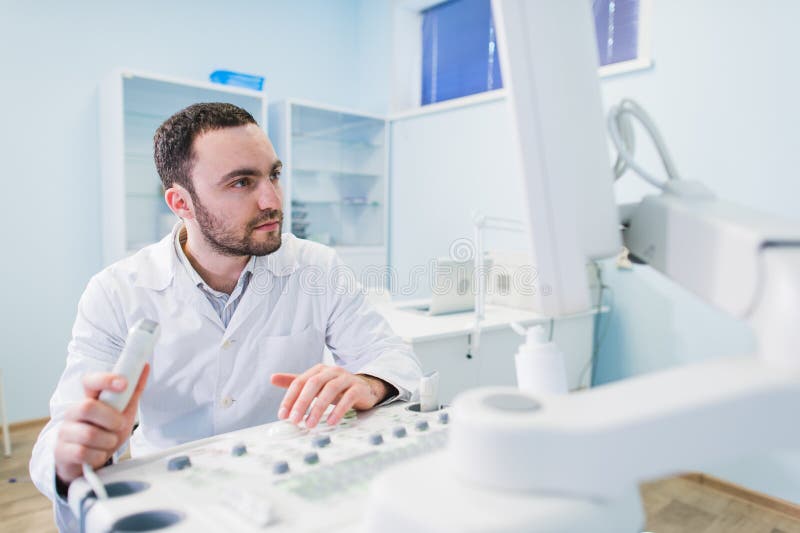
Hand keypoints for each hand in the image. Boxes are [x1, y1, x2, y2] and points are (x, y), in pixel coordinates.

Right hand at [54, 364, 149, 484]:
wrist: (87, 460)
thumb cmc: (106, 431)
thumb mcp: (123, 412)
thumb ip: (133, 392)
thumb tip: (145, 366)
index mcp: (89, 398)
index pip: (89, 381)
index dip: (105, 380)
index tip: (123, 384)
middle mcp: (73, 411)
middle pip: (87, 407)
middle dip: (110, 419)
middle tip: (118, 425)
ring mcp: (65, 431)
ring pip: (88, 434)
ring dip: (107, 441)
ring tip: (108, 442)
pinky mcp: (61, 451)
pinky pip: (83, 453)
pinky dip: (98, 456)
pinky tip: (97, 454)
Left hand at [271, 364, 387, 427]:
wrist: (365, 388)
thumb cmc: (336, 388)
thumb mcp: (315, 385)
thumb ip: (295, 382)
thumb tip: (272, 377)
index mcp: (318, 370)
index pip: (299, 382)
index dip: (290, 398)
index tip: (283, 415)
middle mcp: (331, 371)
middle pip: (313, 383)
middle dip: (302, 402)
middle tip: (294, 420)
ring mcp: (346, 378)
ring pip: (330, 390)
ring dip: (318, 408)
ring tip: (310, 424)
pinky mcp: (358, 388)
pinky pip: (348, 398)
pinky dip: (338, 410)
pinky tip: (331, 422)